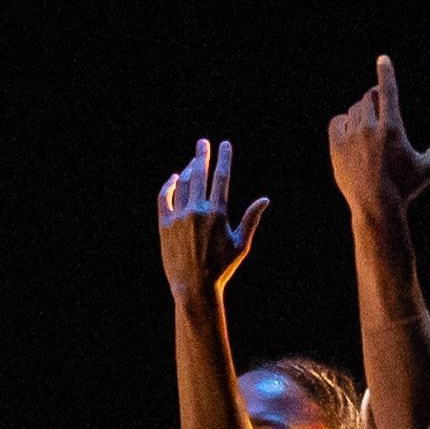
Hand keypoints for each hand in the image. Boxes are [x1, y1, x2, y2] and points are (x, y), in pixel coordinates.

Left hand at [156, 139, 265, 307]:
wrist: (193, 286)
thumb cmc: (222, 267)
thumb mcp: (241, 244)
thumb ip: (251, 219)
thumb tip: (265, 199)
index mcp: (217, 214)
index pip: (222, 178)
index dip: (224, 158)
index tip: (225, 144)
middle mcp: (197, 211)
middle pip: (200, 175)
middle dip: (203, 155)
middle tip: (204, 142)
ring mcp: (178, 217)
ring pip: (183, 185)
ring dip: (189, 170)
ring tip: (195, 160)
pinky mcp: (164, 225)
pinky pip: (164, 198)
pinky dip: (169, 186)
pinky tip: (175, 178)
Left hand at [325, 54, 429, 217]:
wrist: (375, 206)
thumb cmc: (405, 187)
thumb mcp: (429, 167)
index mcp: (392, 128)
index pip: (388, 91)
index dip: (386, 73)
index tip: (383, 59)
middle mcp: (369, 128)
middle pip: (369, 98)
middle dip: (377, 100)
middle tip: (382, 112)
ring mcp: (350, 136)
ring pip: (354, 110)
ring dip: (363, 113)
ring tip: (371, 131)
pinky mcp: (336, 146)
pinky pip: (337, 122)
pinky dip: (345, 122)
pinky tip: (352, 131)